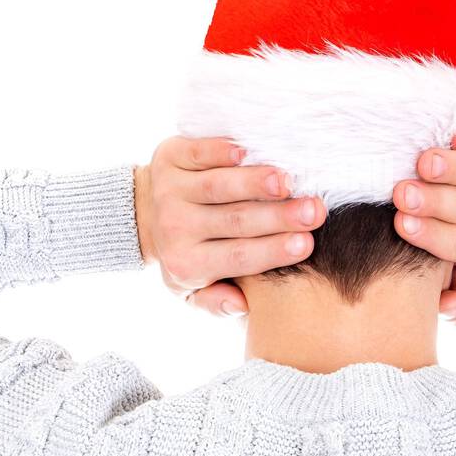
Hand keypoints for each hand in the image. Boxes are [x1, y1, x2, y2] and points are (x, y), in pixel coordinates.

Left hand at [134, 137, 325, 314]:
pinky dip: (221, 151)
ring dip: (254, 182)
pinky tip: (249, 150)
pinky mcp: (169, 158)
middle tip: (314, 210)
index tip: (308, 243)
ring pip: (218, 187)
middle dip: (277, 216)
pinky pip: (198, 153)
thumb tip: (242, 304)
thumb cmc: (187, 251)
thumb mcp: (192, 289)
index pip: (238, 257)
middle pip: (235, 221)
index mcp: (188, 264)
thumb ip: (217, 303)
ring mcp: (171, 190)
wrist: (142, 213)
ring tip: (287, 181)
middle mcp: (176, 228)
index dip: (273, 250)